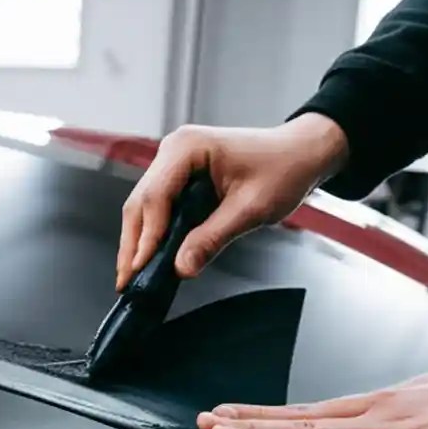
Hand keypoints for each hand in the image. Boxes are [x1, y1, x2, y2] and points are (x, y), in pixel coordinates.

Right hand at [116, 113, 348, 289]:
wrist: (301, 153)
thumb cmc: (284, 168)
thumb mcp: (251, 208)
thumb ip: (213, 237)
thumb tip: (180, 267)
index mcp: (187, 147)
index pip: (155, 197)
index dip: (146, 236)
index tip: (139, 268)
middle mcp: (173, 150)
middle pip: (140, 202)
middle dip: (132, 244)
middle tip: (127, 281)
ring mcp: (173, 161)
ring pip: (143, 206)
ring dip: (138, 240)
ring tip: (133, 274)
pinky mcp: (179, 175)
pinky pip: (157, 206)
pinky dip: (152, 232)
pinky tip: (149, 256)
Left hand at [197, 365, 427, 428]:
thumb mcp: (420, 398)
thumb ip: (381, 414)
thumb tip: (347, 421)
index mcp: (378, 405)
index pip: (304, 410)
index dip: (259, 414)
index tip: (221, 413)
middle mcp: (380, 420)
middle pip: (301, 423)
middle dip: (248, 425)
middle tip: (204, 423)